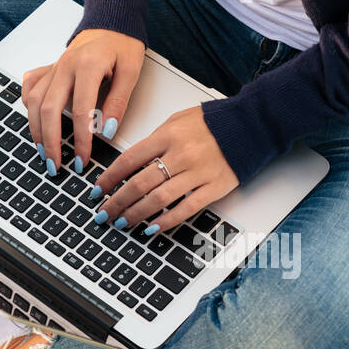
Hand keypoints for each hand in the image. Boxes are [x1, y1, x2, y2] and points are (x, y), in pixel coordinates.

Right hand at [20, 28, 144, 173]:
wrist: (111, 21)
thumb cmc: (122, 44)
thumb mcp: (131, 71)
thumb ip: (118, 102)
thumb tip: (107, 131)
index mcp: (87, 66)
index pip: (80, 111)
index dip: (81, 140)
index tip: (83, 159)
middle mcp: (65, 66)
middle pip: (48, 109)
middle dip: (50, 142)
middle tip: (55, 165)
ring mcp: (54, 66)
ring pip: (33, 101)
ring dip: (35, 129)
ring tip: (44, 151)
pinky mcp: (49, 67)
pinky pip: (30, 87)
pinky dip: (27, 105)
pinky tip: (33, 121)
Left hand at [90, 106, 238, 233]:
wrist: (251, 125)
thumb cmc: (214, 122)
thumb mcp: (177, 120)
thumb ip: (156, 140)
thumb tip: (132, 162)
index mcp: (167, 135)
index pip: (128, 160)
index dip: (109, 178)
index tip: (97, 191)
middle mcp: (180, 154)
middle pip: (139, 183)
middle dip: (117, 202)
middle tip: (104, 214)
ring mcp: (197, 173)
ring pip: (159, 199)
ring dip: (136, 214)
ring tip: (123, 223)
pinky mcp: (214, 187)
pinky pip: (186, 209)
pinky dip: (166, 221)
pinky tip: (152, 228)